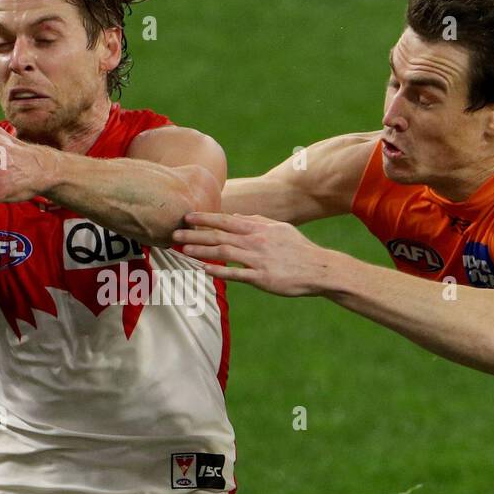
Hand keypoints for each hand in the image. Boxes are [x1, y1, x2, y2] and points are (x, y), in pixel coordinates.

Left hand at [172, 212, 331, 296]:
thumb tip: (236, 216)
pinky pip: (237, 274)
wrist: (319, 269)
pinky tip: (204, 270)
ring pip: (224, 252)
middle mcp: (256, 241)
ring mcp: (259, 259)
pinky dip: (220, 271)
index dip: (205, 218)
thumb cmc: (298, 249)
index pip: (226, 220)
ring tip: (183, 251)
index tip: (186, 216)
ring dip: (202, 251)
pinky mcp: (262, 277)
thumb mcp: (280, 229)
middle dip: (195, 234)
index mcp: (259, 228)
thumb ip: (257, 221)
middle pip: (220, 235)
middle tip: (174, 234)